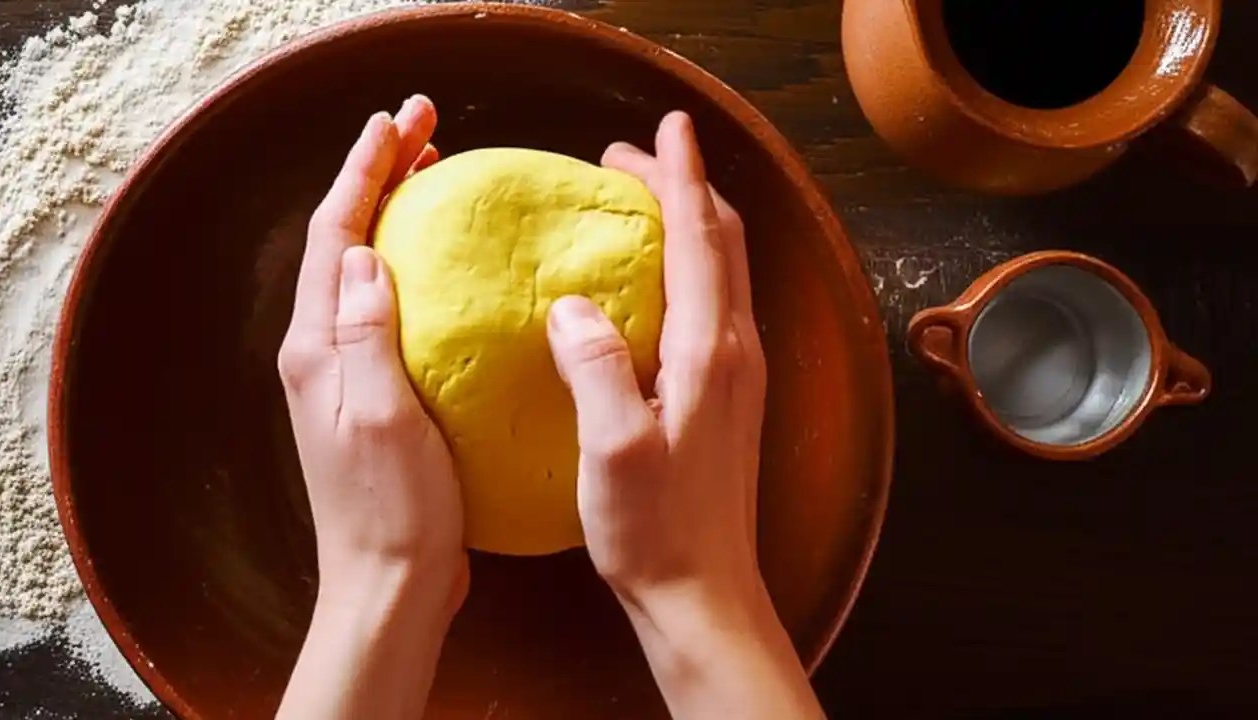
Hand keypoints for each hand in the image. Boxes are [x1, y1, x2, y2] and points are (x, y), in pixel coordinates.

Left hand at [277, 96, 462, 719]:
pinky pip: (385, 307)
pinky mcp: (372, 395)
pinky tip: (441, 266)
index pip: (337, 235)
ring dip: (390, 215)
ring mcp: (342, 374)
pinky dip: (409, 266)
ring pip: (363, 271)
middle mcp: (320, 352)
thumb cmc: (392, 509)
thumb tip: (367, 253)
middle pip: (344, 243)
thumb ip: (366, 333)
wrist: (388, 584)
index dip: (365, 171)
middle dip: (377, 178)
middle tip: (424, 130)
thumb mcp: (380, 415)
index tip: (399, 122)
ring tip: (430, 176)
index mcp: (317, 347)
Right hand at [549, 111, 764, 612]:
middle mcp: (735, 352)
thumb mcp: (613, 453)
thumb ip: (596, 371)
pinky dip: (691, 266)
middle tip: (633, 162)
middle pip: (722, 241)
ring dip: (691, 224)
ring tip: (642, 204)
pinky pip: (716, 304)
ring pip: (725, 270)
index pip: (700, 239)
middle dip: (686, 187)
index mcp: (709, 352)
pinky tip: (652, 282)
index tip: (665, 128)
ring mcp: (739, 374)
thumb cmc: (655, 533)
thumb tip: (572, 304)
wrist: (703, 595)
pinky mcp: (729, 397)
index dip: (682, 177)